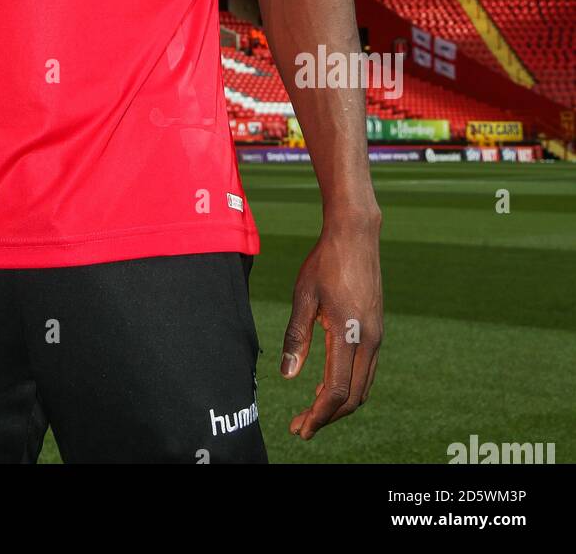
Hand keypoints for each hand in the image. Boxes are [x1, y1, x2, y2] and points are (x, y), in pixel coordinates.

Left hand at [280, 214, 382, 438]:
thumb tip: (287, 376)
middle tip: (300, 426)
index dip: (318, 415)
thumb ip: (296, 338)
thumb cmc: (325, 262)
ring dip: (338, 404)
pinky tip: (328, 386)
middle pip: (352, 396)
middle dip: (327, 417)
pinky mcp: (376, 329)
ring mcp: (377, 335)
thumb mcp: (303, 297)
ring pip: (362, 386)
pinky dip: (348, 387)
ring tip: (311, 412)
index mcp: (350, 334)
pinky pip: (366, 371)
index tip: (299, 428)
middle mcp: (370, 340)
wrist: (355, 235)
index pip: (336, 390)